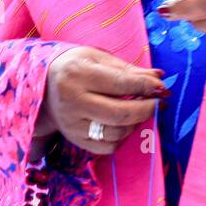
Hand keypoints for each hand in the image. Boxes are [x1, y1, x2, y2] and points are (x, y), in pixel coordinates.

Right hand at [35, 47, 166, 155]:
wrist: (43, 85)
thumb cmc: (75, 66)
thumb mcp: (98, 58)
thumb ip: (128, 69)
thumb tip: (159, 77)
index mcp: (78, 74)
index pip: (120, 84)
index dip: (146, 87)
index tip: (162, 88)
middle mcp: (72, 101)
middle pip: (120, 114)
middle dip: (147, 110)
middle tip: (160, 103)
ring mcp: (72, 124)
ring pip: (115, 134)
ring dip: (136, 124)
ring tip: (141, 111)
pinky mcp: (74, 139)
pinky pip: (106, 147)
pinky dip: (122, 138)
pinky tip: (124, 125)